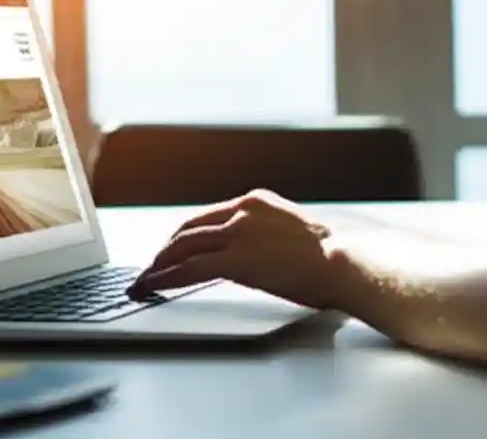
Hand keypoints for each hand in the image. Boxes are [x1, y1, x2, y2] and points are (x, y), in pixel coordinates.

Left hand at [127, 189, 343, 308]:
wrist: (341, 263)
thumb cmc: (326, 257)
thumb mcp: (290, 231)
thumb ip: (264, 234)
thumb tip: (250, 253)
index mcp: (256, 201)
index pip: (208, 216)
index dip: (185, 233)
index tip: (174, 247)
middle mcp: (242, 210)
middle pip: (190, 227)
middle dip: (167, 248)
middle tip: (153, 264)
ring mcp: (238, 232)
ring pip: (184, 245)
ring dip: (160, 263)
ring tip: (146, 279)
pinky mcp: (236, 258)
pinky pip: (191, 268)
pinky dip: (167, 277)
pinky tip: (155, 286)